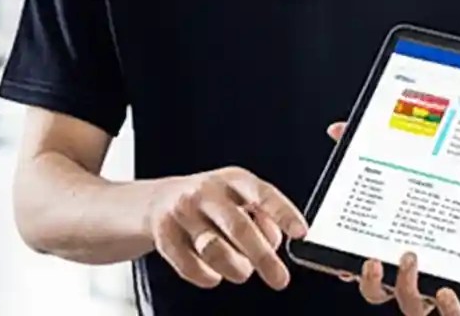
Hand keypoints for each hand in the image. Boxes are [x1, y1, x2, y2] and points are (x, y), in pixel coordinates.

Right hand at [146, 166, 307, 290]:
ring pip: (214, 250)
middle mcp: (207, 192)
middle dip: (263, 257)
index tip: (301, 233)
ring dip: (235, 268)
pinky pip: (191, 267)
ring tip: (241, 271)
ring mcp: (183, 212)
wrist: (159, 201)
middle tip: (280, 279)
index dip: (283, 213)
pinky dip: (208, 277)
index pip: (263, 194)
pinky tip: (214, 272)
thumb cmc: (211, 203)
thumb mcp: (240, 197)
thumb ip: (262, 216)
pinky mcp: (164, 236)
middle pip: (239, 227)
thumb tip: (274, 243)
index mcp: (234, 180)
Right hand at [327, 124, 459, 314]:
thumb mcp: (414, 166)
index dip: (346, 269)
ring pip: (412, 307)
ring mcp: (439, 282)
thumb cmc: (459, 189)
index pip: (364, 267)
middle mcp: (414, 269)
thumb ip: (373, 149)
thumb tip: (339, 131)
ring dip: (405, 288)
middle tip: (374, 257)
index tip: (339, 261)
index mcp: (396, 245)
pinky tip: (447, 290)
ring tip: (411, 258)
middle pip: (379, 292)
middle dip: (371, 280)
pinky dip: (450, 309)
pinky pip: (455, 314)